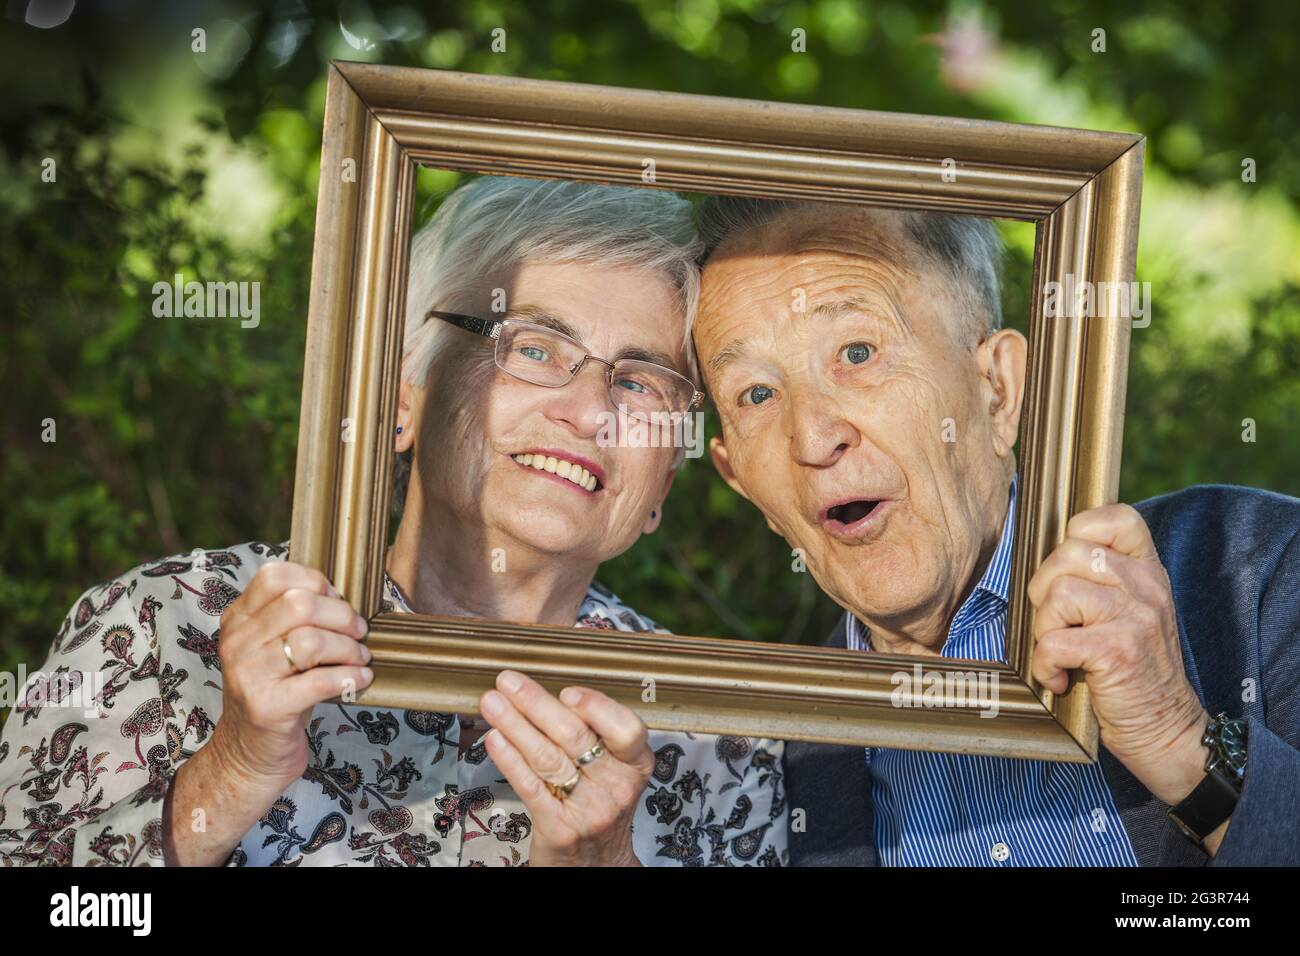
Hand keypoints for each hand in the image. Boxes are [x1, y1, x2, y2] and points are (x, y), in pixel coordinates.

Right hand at [212, 562, 373, 788]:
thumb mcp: (273, 648)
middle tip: (358, 632)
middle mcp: (237, 643)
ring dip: (349, 648)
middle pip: (299, 604)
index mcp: (238, 620)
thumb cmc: (274, 694)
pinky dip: (349, 677)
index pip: (274, 576)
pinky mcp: (266, 708)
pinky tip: (361, 679)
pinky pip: (319, 682)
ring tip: (361, 658)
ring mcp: (248, 676)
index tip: (337, 601)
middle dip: (341, 615)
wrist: (248, 755)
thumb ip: (293, 618)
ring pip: (311, 641)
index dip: (316, 582)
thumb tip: (343, 596)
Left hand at [479, 670, 653, 866]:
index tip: (567, 691)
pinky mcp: (560, 828)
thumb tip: (546, 693)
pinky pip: (531, 786)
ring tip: (492, 703)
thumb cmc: (600, 807)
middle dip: (536, 703)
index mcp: (635, 765)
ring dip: (514, 724)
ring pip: (548, 757)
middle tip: (509, 681)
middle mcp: (617, 787)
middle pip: (575, 737)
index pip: (626, 729)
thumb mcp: (613, 771)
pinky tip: (494, 739)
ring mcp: (590, 809)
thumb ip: (593, 735)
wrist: (597, 865)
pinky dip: (509, 759)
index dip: (597, 707)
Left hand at [1028, 504, 1212, 810]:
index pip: (1114, 517)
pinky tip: (1059, 678)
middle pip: (1067, 553)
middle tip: (1057, 626)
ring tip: (1059, 651)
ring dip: (1044, 627)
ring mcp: (1136, 617)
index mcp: (1148, 571)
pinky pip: (1053, 641)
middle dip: (1044, 590)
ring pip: (1058, 593)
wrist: (1167, 730)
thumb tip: (1043, 561)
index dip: (1078, 532)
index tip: (1068, 572)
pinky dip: (1044, 665)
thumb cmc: (1132, 672)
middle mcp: (1147, 587)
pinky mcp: (1118, 651)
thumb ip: (1100, 581)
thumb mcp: (1129, 615)